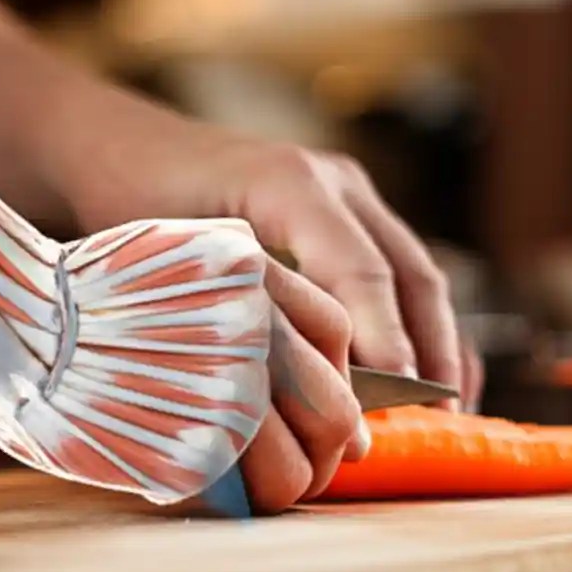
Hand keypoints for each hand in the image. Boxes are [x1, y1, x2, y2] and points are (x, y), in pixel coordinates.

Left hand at [42, 101, 477, 511]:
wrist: (123, 145)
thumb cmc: (129, 202)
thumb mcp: (169, 254)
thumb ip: (226, 309)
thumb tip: (277, 404)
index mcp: (288, 183)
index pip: (358, 269)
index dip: (383, 340)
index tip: (396, 402)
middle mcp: (332, 183)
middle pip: (408, 272)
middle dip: (430, 352)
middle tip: (438, 426)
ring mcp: (346, 195)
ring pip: (416, 274)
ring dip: (438, 345)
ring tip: (448, 418)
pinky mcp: (346, 214)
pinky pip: (399, 271)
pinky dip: (416, 327)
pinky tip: (428, 381)